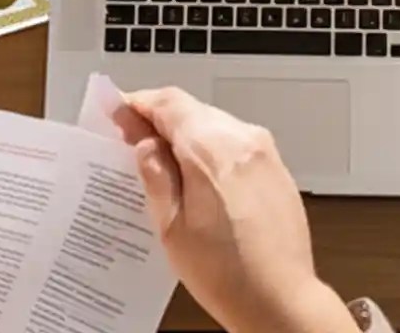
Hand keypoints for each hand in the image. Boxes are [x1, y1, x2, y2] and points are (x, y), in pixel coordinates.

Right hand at [125, 87, 358, 332]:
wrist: (280, 299)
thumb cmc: (228, 273)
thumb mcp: (171, 226)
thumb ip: (154, 173)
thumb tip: (142, 141)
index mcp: (212, 150)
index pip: (168, 101)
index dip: (138, 104)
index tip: (119, 115)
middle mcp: (243, 141)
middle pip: (191, 109)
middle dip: (159, 120)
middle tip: (133, 143)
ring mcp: (264, 152)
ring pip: (213, 123)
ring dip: (186, 134)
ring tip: (164, 168)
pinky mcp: (276, 166)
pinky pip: (235, 142)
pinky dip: (211, 149)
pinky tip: (198, 180)